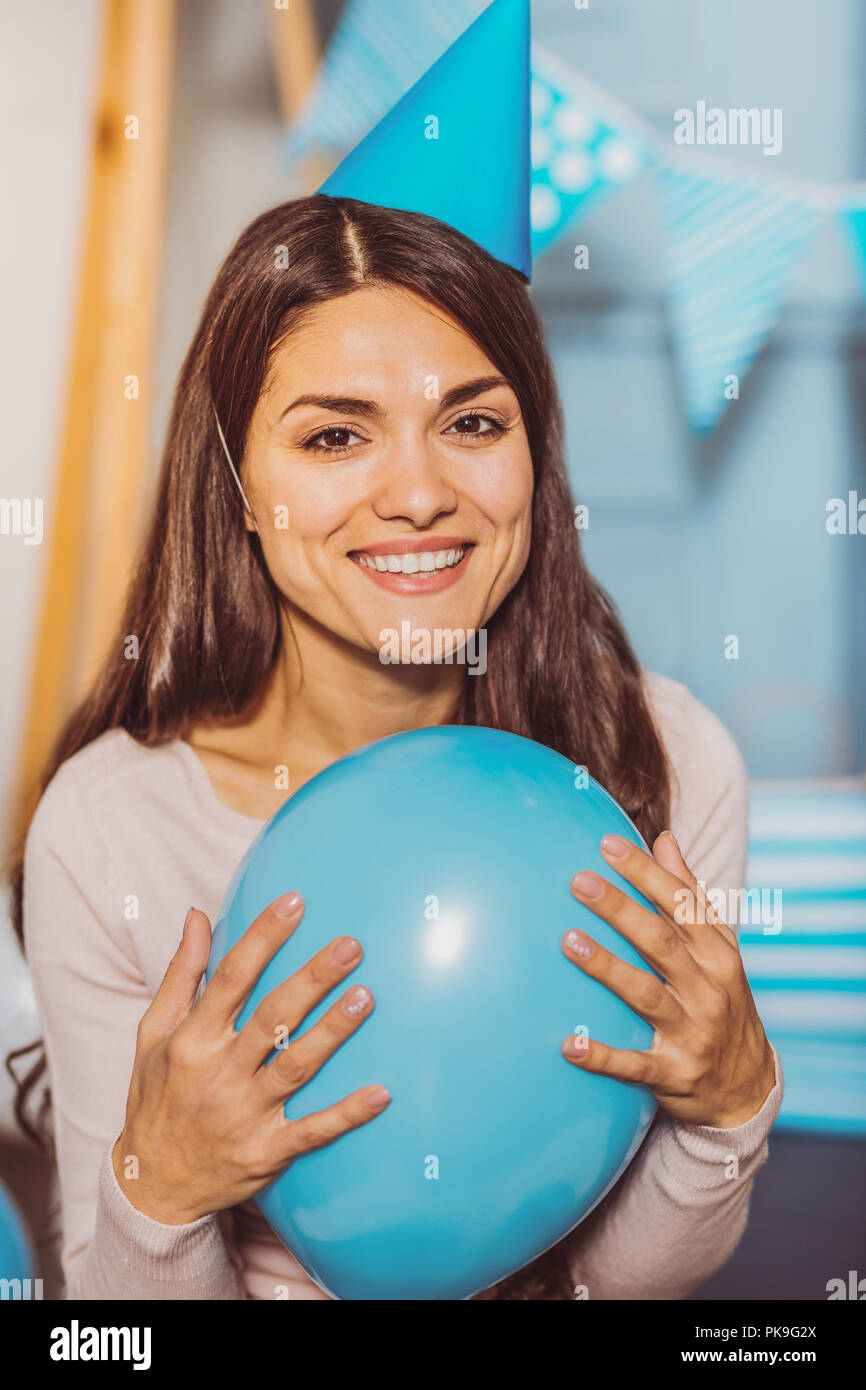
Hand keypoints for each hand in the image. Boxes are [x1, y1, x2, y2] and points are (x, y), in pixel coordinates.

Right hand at [113, 893, 389, 1223]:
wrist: (149, 1184)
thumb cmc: (156, 1096)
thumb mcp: (152, 1034)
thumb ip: (181, 973)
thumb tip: (197, 914)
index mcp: (192, 1040)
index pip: (231, 978)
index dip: (263, 937)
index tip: (295, 902)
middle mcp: (218, 1073)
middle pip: (273, 1017)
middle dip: (313, 979)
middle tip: (351, 946)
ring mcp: (244, 1115)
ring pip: (296, 1066)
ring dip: (333, 1032)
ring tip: (366, 997)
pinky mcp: (266, 1152)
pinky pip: (313, 1131)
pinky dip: (347, 1114)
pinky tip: (381, 1093)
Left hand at [560, 832, 775, 1128]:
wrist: (748, 1086)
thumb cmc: (723, 1001)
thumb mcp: (718, 948)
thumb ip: (689, 895)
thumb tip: (664, 839)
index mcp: (717, 954)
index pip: (681, 905)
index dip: (645, 873)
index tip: (607, 845)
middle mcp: (708, 990)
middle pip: (661, 943)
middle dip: (621, 910)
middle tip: (579, 882)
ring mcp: (692, 1033)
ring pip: (645, 996)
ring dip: (607, 969)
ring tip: (568, 942)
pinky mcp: (674, 1074)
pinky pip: (634, 1065)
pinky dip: (602, 1056)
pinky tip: (568, 1045)